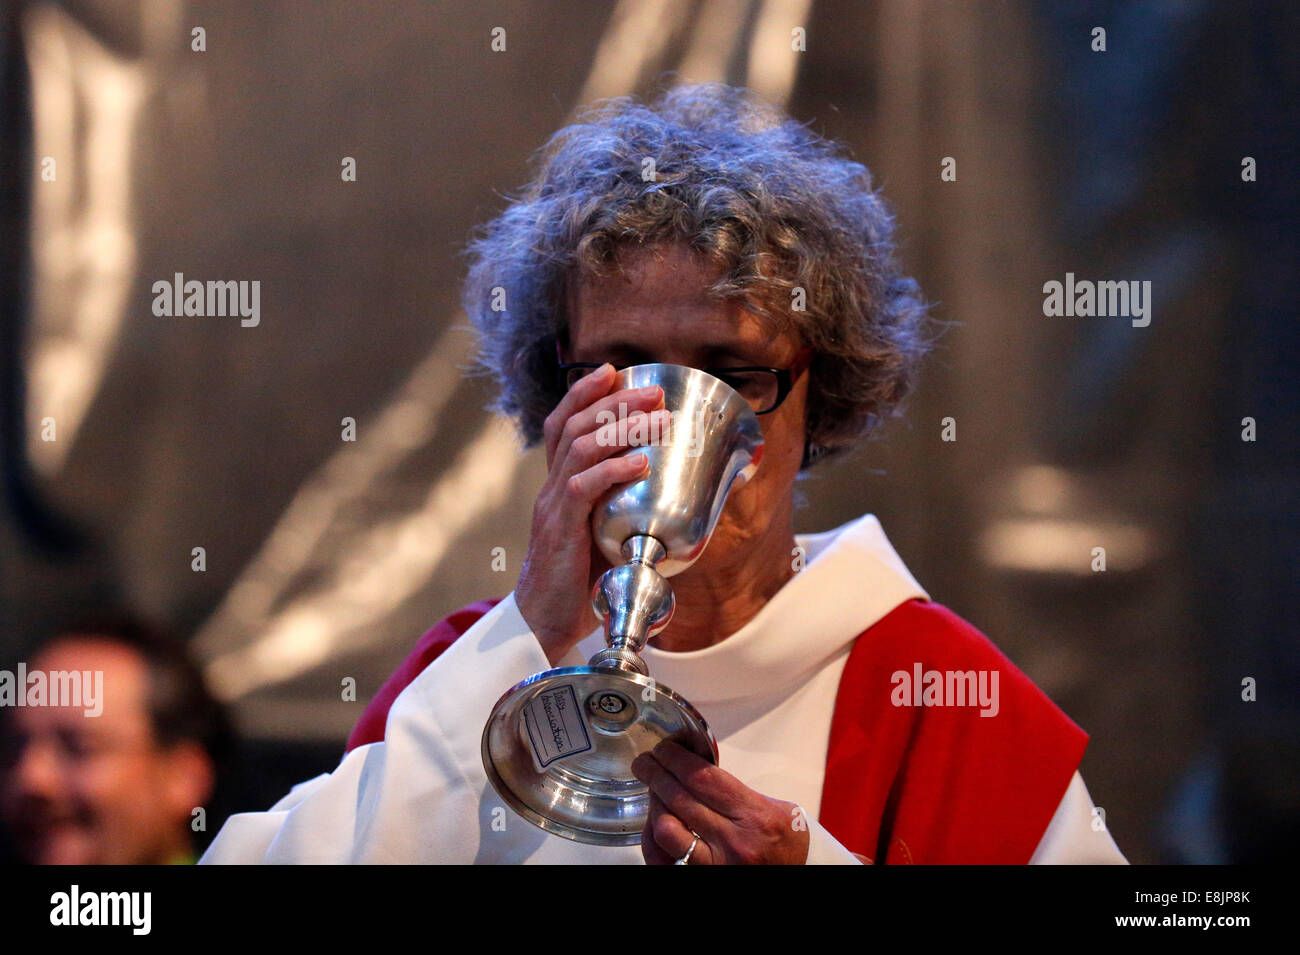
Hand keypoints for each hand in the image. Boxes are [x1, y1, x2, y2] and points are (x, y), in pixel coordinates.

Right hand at [515, 363, 667, 664]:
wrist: (544, 624)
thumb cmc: (579, 587)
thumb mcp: (605, 539)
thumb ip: (628, 516)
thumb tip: (678, 505)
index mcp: (558, 488)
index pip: (561, 427)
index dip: (583, 395)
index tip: (612, 373)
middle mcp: (551, 489)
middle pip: (573, 427)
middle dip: (613, 402)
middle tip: (652, 390)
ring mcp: (553, 507)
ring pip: (579, 449)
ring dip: (620, 428)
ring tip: (655, 417)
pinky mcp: (560, 529)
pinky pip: (582, 488)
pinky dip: (613, 470)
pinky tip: (639, 462)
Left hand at [632, 740, 810, 864]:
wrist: (803, 873)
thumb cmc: (788, 842)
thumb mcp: (774, 807)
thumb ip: (735, 790)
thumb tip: (694, 766)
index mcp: (756, 816)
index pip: (703, 777)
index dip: (676, 757)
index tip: (665, 748)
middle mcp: (735, 842)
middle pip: (680, 798)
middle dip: (656, 773)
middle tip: (646, 762)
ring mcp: (717, 865)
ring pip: (667, 829)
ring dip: (654, 804)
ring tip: (653, 791)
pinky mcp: (704, 878)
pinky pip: (664, 860)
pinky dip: (653, 839)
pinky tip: (655, 822)